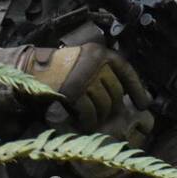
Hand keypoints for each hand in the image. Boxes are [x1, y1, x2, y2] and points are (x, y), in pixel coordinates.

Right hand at [15, 43, 152, 131]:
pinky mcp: (73, 92)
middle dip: (113, 107)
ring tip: (93, 120)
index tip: (145, 103)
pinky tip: (84, 124)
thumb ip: (103, 73)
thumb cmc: (60, 70)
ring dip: (99, 116)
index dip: (137, 88)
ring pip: (103, 104)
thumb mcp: (85, 63)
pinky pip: (89, 112)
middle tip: (107, 115)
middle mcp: (95, 63)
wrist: (31, 71)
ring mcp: (84, 78)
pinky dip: (88, 121)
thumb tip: (125, 94)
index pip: (126, 71)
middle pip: (115, 92)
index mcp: (100, 53)